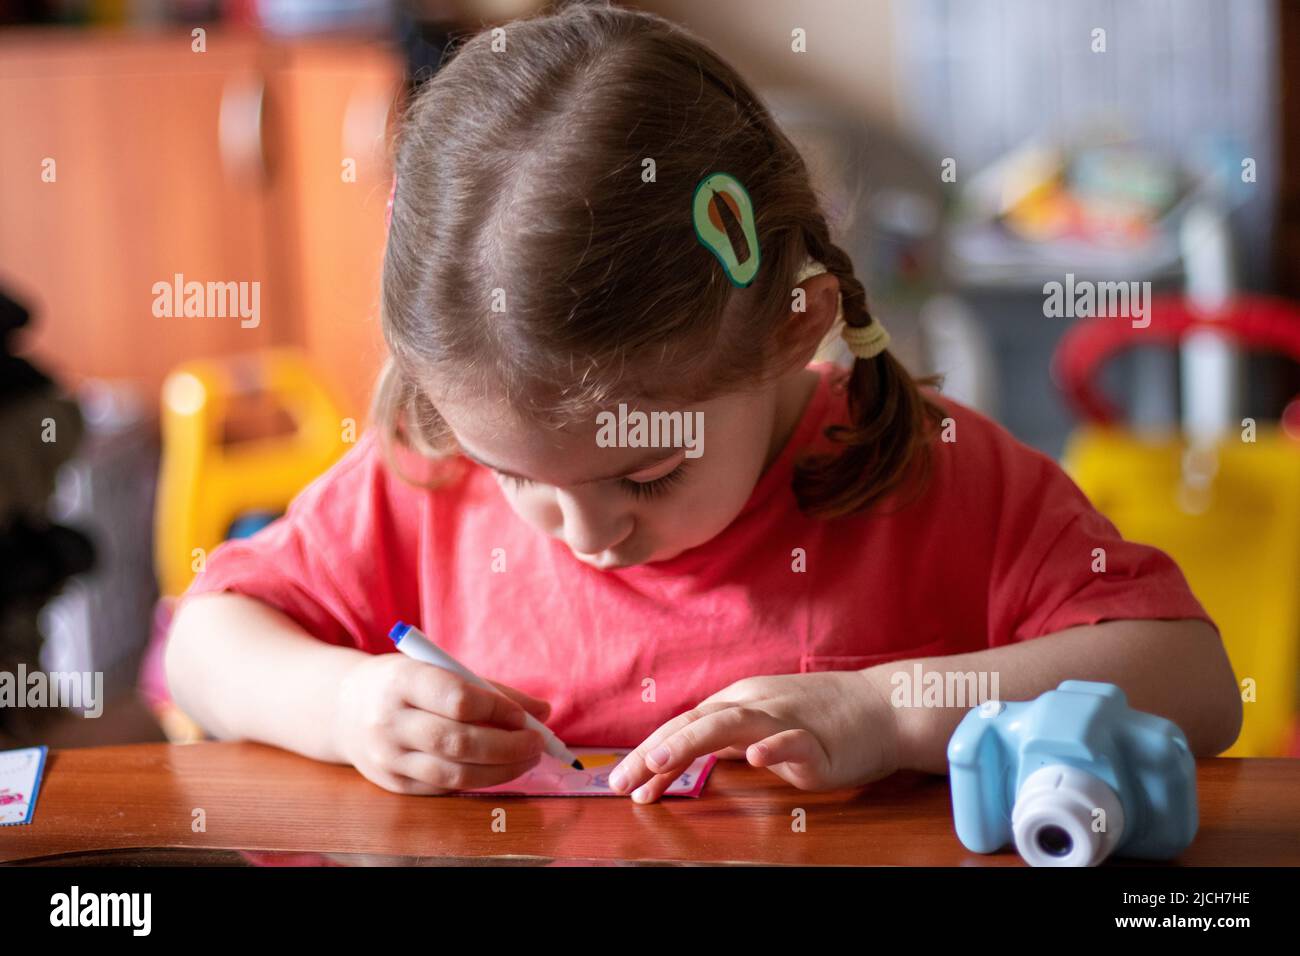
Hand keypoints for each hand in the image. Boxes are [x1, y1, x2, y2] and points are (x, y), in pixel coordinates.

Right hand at [333, 652, 551, 794]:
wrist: (343, 709)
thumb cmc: (404, 683)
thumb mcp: (438, 669)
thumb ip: (490, 689)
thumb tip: (543, 712)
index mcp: (403, 681)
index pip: (457, 699)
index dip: (497, 709)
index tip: (524, 716)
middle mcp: (390, 721)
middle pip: (458, 742)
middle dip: (507, 746)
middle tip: (536, 744)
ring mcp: (388, 757)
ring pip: (453, 774)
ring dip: (500, 770)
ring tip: (527, 760)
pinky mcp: (392, 784)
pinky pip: (443, 788)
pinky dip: (477, 781)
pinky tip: (497, 770)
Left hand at [608, 670, 900, 802]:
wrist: (884, 707)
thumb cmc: (820, 720)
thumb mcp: (761, 727)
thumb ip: (723, 742)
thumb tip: (678, 761)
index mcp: (737, 702)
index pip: (683, 727)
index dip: (650, 753)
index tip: (623, 782)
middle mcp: (754, 704)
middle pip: (695, 723)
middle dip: (654, 752)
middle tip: (621, 781)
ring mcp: (785, 719)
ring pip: (732, 723)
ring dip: (693, 740)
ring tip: (662, 763)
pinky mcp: (819, 740)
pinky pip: (793, 741)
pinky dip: (773, 746)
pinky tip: (754, 757)